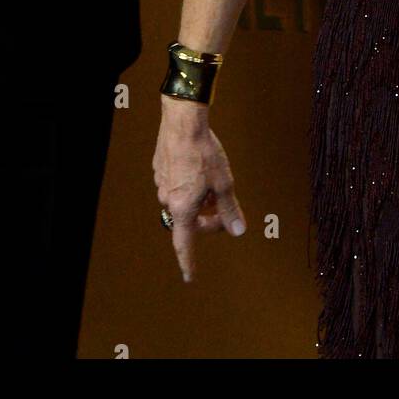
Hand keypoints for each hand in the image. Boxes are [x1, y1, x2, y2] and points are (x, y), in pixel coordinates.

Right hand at [153, 96, 245, 281]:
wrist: (183, 122)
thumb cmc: (203, 152)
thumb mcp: (224, 182)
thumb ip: (230, 209)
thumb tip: (238, 230)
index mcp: (182, 208)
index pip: (185, 244)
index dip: (188, 262)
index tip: (189, 276)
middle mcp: (168, 200)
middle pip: (189, 221)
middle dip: (207, 218)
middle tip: (223, 205)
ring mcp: (161, 184)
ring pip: (183, 202)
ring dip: (198, 200)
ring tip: (212, 181)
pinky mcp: (159, 169)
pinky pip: (176, 186)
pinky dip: (188, 186)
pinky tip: (198, 168)